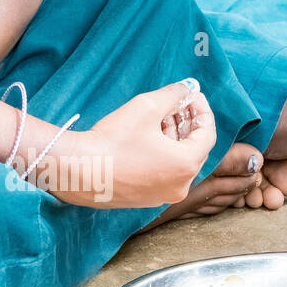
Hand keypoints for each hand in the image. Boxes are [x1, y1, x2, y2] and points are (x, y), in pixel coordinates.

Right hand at [74, 81, 216, 207]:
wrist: (79, 171)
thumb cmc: (113, 140)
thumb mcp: (146, 107)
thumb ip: (172, 95)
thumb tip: (186, 88)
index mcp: (186, 165)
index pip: (207, 134)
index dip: (202, 111)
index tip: (192, 95)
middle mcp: (181, 185)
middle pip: (194, 148)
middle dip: (187, 123)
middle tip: (177, 102)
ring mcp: (164, 195)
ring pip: (178, 161)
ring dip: (174, 137)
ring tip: (160, 116)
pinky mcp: (148, 198)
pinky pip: (164, 172)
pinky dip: (162, 153)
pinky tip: (149, 136)